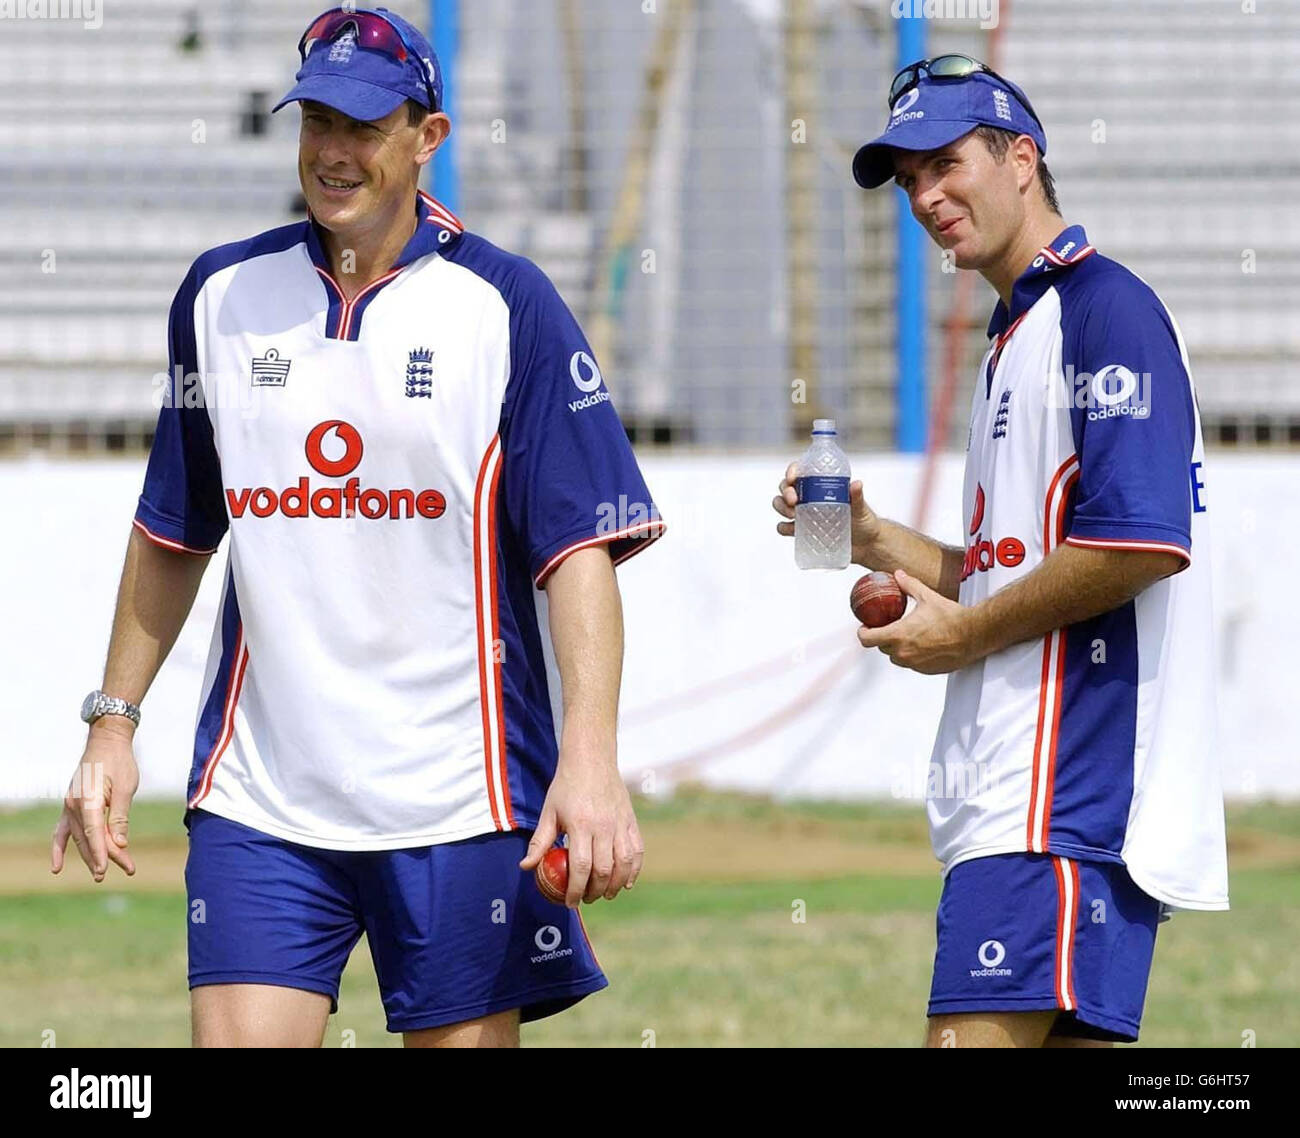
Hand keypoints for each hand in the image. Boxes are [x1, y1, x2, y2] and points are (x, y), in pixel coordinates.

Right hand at [51, 722, 139, 882]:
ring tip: (102, 873)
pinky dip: (59, 848)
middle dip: (107, 856)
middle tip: (129, 869)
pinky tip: (56, 866)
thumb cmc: (120, 762)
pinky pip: (62, 831)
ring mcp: (69, 805)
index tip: (106, 869)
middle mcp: (74, 805)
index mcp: (88, 799)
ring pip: (79, 837)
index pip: (94, 833)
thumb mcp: (127, 788)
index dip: (101, 853)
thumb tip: (120, 843)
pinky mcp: (71, 805)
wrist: (106, 741)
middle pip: (89, 838)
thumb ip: (121, 816)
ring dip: (91, 854)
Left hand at [518, 744, 643, 906]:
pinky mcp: (631, 821)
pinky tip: (626, 882)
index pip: (580, 867)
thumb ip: (540, 841)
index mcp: (580, 825)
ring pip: (623, 863)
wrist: (591, 760)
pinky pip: (637, 851)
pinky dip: (634, 870)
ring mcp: (620, 823)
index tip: (569, 902)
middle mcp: (603, 826)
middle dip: (595, 891)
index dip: (575, 889)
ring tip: (606, 895)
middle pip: (603, 870)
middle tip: (586, 899)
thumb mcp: (549, 812)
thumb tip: (526, 867)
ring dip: (615, 885)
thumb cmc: (565, 787)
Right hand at [773, 462, 881, 566]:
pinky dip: (783, 527)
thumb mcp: (861, 507)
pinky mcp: (802, 531)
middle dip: (785, 491)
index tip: (793, 478)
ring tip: (792, 515)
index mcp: (821, 485)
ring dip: (781, 507)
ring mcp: (804, 514)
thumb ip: (857, 496)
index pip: (801, 471)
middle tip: (793, 500)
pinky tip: (790, 529)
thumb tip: (856, 484)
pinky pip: (785, 527)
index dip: (792, 471)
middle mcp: (809, 497)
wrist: (866, 545)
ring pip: (781, 505)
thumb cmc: (864, 521)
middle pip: (786, 487)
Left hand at [856, 570, 979, 673]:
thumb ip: (909, 585)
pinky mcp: (926, 670)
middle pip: (881, 647)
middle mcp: (903, 652)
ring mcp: (914, 664)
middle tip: (888, 626)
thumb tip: (898, 575)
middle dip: (882, 637)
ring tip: (906, 635)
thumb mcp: (927, 597)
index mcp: (899, 635)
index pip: (867, 639)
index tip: (866, 626)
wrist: (974, 635)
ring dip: (897, 648)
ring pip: (896, 657)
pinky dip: (912, 655)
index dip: (863, 632)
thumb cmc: (951, 617)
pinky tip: (922, 644)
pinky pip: (912, 664)